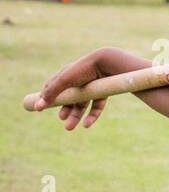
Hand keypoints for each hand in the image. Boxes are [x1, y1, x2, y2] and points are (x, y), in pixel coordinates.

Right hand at [34, 47, 150, 129]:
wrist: (107, 64)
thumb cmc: (83, 70)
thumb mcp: (64, 81)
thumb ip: (51, 93)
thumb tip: (37, 107)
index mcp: (67, 75)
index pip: (54, 87)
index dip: (47, 97)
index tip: (41, 107)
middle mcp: (78, 81)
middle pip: (69, 99)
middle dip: (65, 110)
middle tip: (62, 119)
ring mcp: (91, 87)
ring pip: (82, 105)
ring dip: (75, 116)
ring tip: (69, 128)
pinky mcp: (103, 93)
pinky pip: (96, 107)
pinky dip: (91, 116)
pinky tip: (86, 125)